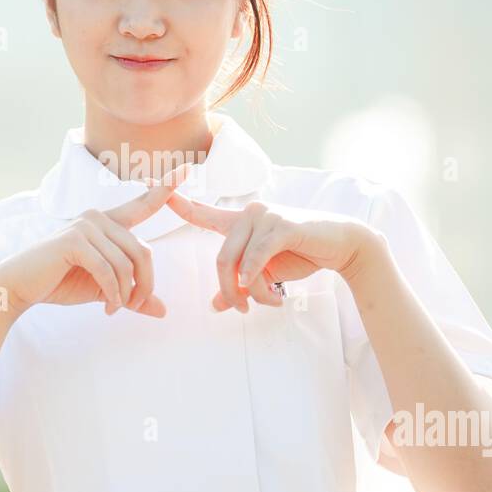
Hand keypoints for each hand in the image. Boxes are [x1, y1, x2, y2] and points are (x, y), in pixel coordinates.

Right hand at [0, 162, 194, 317]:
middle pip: (143, 250)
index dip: (165, 188)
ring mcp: (85, 226)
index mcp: (106, 223)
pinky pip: (109, 270)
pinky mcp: (74, 241)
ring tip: (115, 307)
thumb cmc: (59, 283)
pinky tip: (106, 307)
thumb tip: (163, 311)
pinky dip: (113, 293)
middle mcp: (97, 217)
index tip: (188, 168)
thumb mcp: (105, 290)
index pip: (142, 204)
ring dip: (127, 292)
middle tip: (134, 305)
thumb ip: (133, 296)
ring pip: (128, 262)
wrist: (18, 287)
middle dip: (144, 284)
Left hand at [164, 193, 375, 311]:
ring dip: (253, 292)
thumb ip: (241, 286)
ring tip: (271, 301)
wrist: (341, 246)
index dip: (177, 203)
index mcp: (239, 222)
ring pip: (238, 263)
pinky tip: (266, 289)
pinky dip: (256, 275)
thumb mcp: (266, 274)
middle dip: (230, 292)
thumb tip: (217, 305)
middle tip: (244, 309)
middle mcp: (247, 213)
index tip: (150, 182)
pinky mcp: (282, 225)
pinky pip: (257, 255)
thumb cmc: (301, 255)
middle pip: (220, 260)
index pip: (202, 212)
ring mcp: (264, 216)